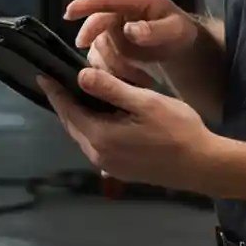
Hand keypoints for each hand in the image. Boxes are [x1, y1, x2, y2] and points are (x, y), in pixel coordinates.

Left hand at [38, 68, 218, 193]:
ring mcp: (110, 166)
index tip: (42, 75)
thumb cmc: (177, 130)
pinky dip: (91, 128)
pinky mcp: (121, 170)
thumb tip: (80, 75)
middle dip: (64, 104)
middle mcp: (99, 155)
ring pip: (84, 136)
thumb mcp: (145, 101)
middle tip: (58, 83)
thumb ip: (111, 89)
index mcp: (101, 137)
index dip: (55, 92)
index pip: (68, 111)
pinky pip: (96, 145)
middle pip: (73, 125)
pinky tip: (101, 118)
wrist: (202, 165)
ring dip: (78, 117)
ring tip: (77, 96)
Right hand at [64, 0, 198, 87]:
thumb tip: (130, 30)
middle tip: (112, 67)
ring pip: (97, 45)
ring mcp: (112, 26)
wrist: (179, 45)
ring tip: (138, 78)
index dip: (85, 4)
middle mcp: (119, 9)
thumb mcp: (175, 30)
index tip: (68, 13)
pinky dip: (112, 70)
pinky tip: (131, 79)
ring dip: (112, 64)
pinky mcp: (109, 42)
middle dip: (102, 48)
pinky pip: (100, 57)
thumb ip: (154, 30)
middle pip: (96, 24)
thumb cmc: (178, 31)